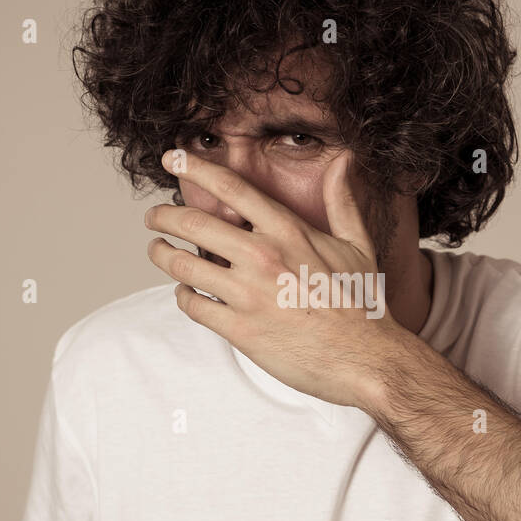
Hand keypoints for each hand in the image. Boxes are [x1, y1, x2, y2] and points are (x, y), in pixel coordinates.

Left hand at [144, 148, 407, 406]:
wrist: (366, 360)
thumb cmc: (363, 305)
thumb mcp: (357, 245)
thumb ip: (342, 201)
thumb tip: (344, 162)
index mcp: (289, 231)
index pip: (231, 188)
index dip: (196, 169)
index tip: (173, 160)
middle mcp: (263, 257)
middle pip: (193, 224)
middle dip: (163, 217)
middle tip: (154, 217)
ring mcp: (249, 295)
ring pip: (183, 266)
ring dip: (162, 255)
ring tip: (158, 251)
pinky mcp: (240, 330)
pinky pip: (193, 306)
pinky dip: (182, 296)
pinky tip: (186, 293)